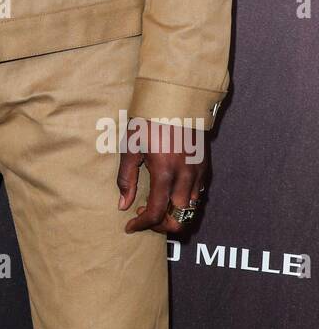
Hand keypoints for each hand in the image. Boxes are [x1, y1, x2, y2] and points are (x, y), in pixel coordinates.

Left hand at [117, 118, 209, 234]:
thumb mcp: (131, 148)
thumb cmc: (149, 122)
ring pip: (191, 210)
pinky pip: (198, 195)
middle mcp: (186, 177)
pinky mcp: (205, 168)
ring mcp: (198, 173)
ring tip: (156, 202)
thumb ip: (126, 179)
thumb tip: (123, 205)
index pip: (156, 213)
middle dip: (161, 224)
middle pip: (179, 220)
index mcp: (165, 173)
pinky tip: (170, 191)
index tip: (130, 226)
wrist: (175, 101)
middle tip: (144, 215)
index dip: (142, 225)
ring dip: (174, 214)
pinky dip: (184, 202)